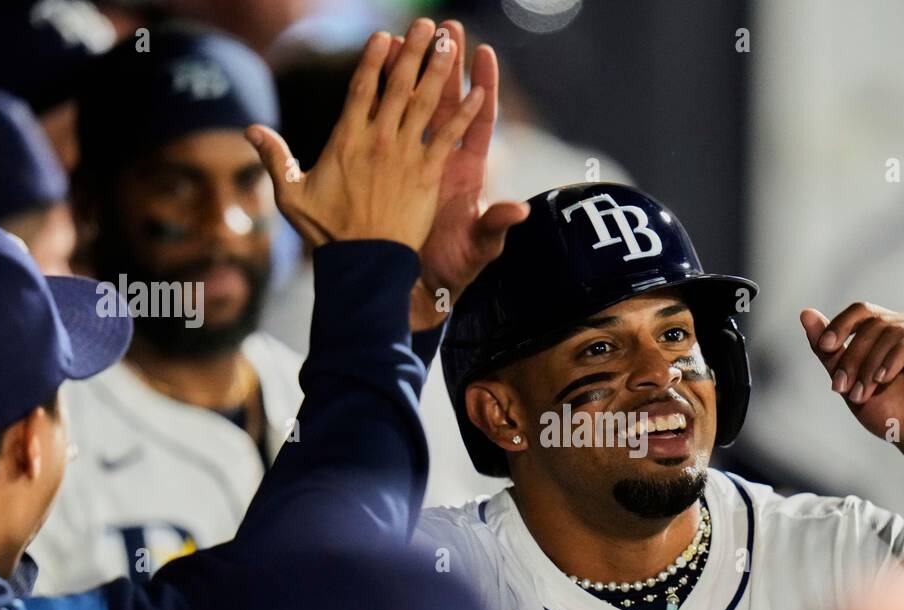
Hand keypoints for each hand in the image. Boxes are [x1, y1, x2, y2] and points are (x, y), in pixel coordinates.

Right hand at [244, 19, 484, 249]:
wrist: (363, 264)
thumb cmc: (326, 233)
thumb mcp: (292, 196)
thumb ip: (275, 159)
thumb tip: (249, 130)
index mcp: (346, 139)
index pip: (362, 88)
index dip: (373, 60)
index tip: (383, 36)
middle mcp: (379, 140)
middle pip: (400, 85)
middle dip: (414, 51)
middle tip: (428, 24)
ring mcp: (406, 155)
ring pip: (427, 102)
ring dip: (441, 69)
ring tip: (452, 40)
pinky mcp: (427, 175)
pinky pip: (450, 137)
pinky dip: (466, 114)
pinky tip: (480, 91)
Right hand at [393, 20, 528, 329]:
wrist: (420, 288)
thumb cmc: (454, 269)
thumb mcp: (479, 248)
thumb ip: (496, 226)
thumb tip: (521, 211)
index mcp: (468, 172)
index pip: (479, 119)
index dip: (482, 87)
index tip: (483, 53)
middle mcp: (448, 162)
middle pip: (450, 103)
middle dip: (449, 65)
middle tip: (446, 27)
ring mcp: (422, 165)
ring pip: (419, 110)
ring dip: (419, 73)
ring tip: (417, 35)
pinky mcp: (399, 173)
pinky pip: (394, 132)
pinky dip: (390, 104)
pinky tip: (382, 73)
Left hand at [801, 303, 903, 473]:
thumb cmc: (889, 412)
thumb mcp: (850, 380)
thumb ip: (829, 350)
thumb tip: (805, 313)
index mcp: (894, 329)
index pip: (863, 311)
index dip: (841, 325)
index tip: (824, 347)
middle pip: (875, 324)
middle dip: (853, 356)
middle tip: (843, 388)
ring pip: (893, 331)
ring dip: (871, 364)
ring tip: (863, 392)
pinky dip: (895, 358)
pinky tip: (884, 378)